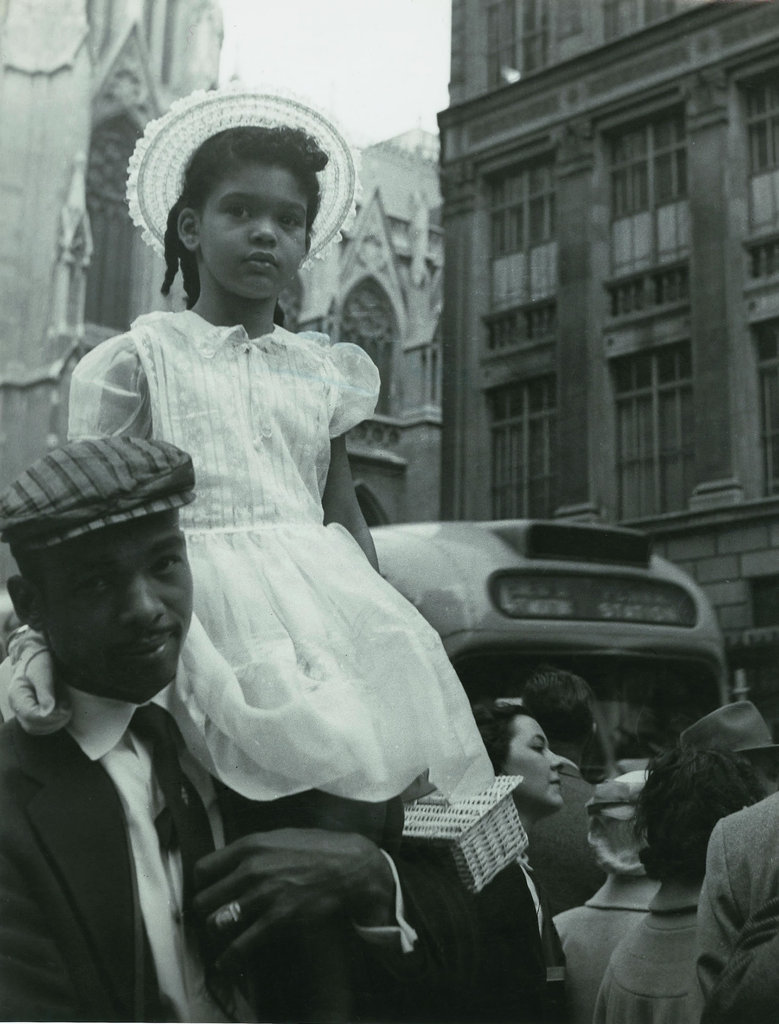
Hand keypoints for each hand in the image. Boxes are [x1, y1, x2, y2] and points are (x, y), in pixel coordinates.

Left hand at [193, 828, 394, 968]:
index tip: (207, 893)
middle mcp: (250, 869)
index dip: (201, 885)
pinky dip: (229, 958)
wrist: (350, 866)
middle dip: (206, 912)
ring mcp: (263, 895)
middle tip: (214, 917)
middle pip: (203, 900)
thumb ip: (252, 850)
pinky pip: (240, 945)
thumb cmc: (316, 849)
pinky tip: (227, 962)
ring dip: (216, 933)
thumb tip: (229, 863)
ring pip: (216, 923)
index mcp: (249, 846)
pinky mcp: (277, 919)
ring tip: (221, 937)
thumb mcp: (279, 837)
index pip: (202, 870)